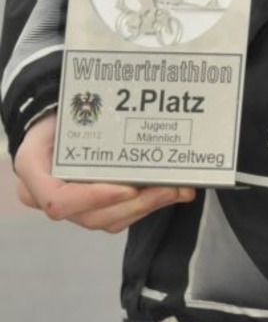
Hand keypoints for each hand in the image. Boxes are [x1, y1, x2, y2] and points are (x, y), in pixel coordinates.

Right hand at [13, 114, 193, 233]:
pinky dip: (147, 204)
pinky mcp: (93, 205)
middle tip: (169, 188)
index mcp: (34, 172)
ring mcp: (72, 205)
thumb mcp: (63, 107)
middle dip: (135, 205)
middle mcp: (48, 196)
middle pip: (91, 217)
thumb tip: (127, 101)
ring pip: (109, 220)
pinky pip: (119, 214)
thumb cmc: (63, 111)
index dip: (95, 198)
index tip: (129, 188)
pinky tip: (173, 190)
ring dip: (148, 206)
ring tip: (178, 189)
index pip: (59, 201)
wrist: (59, 118)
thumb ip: (84, 109)